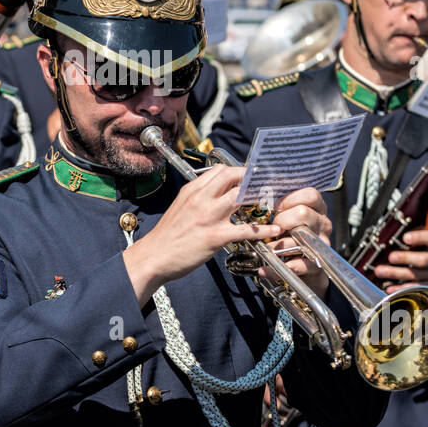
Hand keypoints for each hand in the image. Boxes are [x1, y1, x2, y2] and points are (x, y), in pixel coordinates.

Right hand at [123, 164, 281, 305]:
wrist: (154, 256)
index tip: (250, 174)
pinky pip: (245, 230)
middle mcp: (201, 199)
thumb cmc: (168, 236)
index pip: (219, 170)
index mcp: (192, 190)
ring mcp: (208, 217)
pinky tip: (273, 231)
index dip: (239, 170)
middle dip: (253, 177)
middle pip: (233, 177)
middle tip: (267, 182)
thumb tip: (214, 192)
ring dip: (260, 197)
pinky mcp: (215, 237)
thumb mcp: (179, 206)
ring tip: (273, 200)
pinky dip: (263, 230)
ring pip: (240, 197)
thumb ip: (197, 197)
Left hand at [265, 186, 333, 294]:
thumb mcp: (287, 216)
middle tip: (274, 228)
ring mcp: (321, 244)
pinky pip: (299, 264)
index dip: (290, 199)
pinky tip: (267, 269)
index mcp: (317, 208)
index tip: (276, 206)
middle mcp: (322, 224)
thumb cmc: (290, 234)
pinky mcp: (317, 265)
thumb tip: (259, 197)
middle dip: (282, 220)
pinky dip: (280, 268)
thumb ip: (280, 207)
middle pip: (303, 213)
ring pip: (300, 238)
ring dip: (278, 245)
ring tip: (268, 248)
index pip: (311, 195)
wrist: (300, 265)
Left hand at [373, 229, 427, 291]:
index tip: (405, 237)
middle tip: (391, 257)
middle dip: (405, 258)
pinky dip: (401, 289)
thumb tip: (396, 232)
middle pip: (423, 260)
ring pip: (416, 276)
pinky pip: (415, 289)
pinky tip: (389, 287)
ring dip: (396, 274)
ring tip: (380, 271)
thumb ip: (420, 236)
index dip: (419, 237)